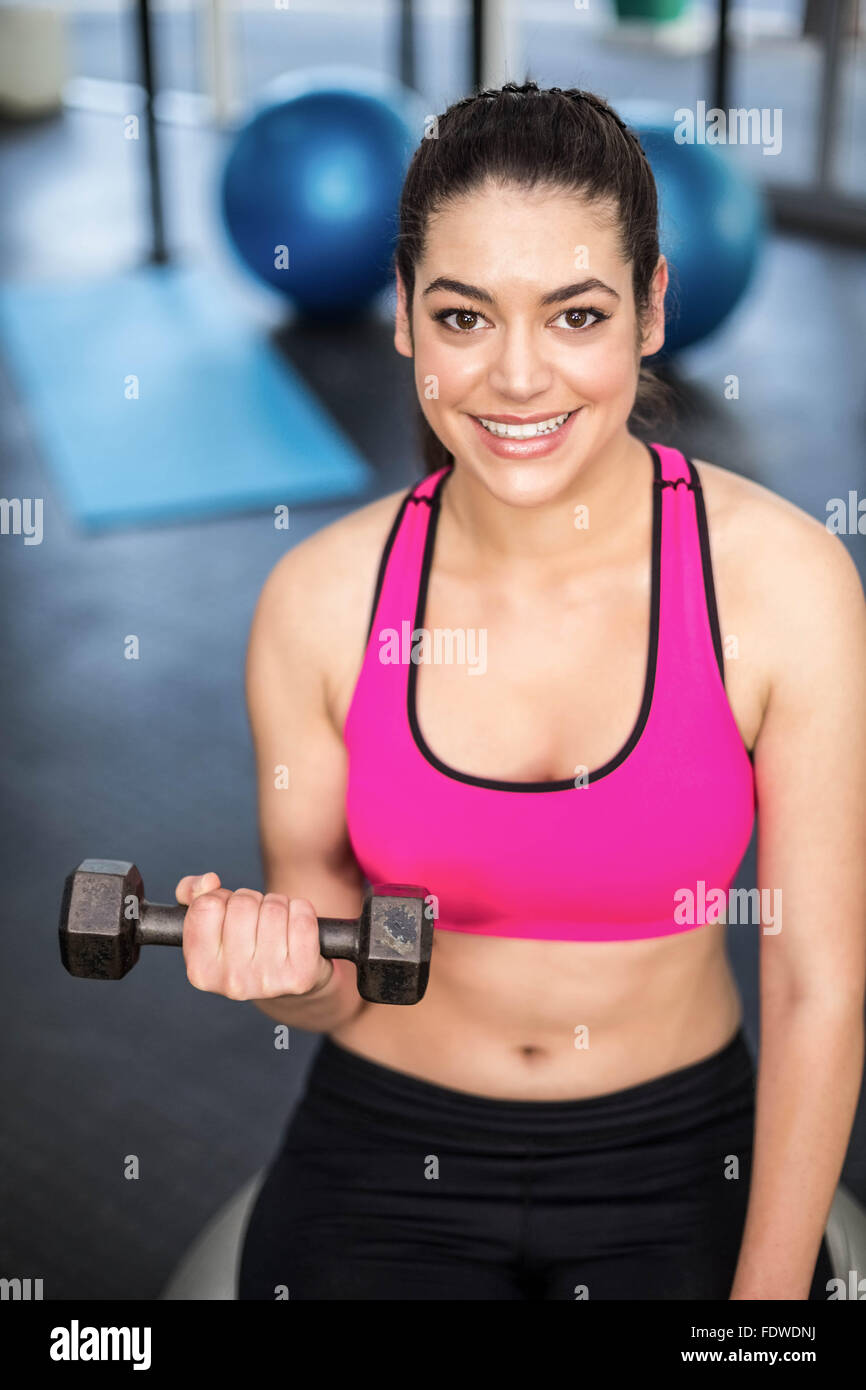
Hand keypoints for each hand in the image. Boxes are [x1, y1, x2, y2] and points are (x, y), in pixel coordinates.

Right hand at [174, 872, 333, 1000]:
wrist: (288, 980)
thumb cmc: (246, 946)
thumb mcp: (210, 925)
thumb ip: (192, 894)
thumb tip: (208, 881)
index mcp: (201, 970)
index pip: (206, 906)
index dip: (221, 898)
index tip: (229, 911)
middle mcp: (231, 981)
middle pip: (243, 903)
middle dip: (253, 900)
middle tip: (257, 919)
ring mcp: (267, 981)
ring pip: (274, 907)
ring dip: (279, 904)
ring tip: (278, 924)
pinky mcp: (300, 975)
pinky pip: (302, 917)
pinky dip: (302, 910)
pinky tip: (297, 929)